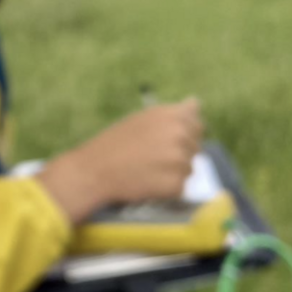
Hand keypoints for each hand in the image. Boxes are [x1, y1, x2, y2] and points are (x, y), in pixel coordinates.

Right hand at [38, 100, 203, 224]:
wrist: (94, 170)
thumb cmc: (115, 142)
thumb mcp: (143, 118)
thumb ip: (172, 113)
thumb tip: (197, 103)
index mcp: (173, 115)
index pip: (197, 125)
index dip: (183, 134)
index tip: (164, 141)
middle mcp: (180, 135)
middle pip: (195, 148)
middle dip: (179, 153)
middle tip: (151, 157)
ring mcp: (180, 161)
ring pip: (189, 168)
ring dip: (173, 172)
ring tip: (148, 169)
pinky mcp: (176, 185)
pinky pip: (181, 187)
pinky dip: (167, 188)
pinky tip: (148, 182)